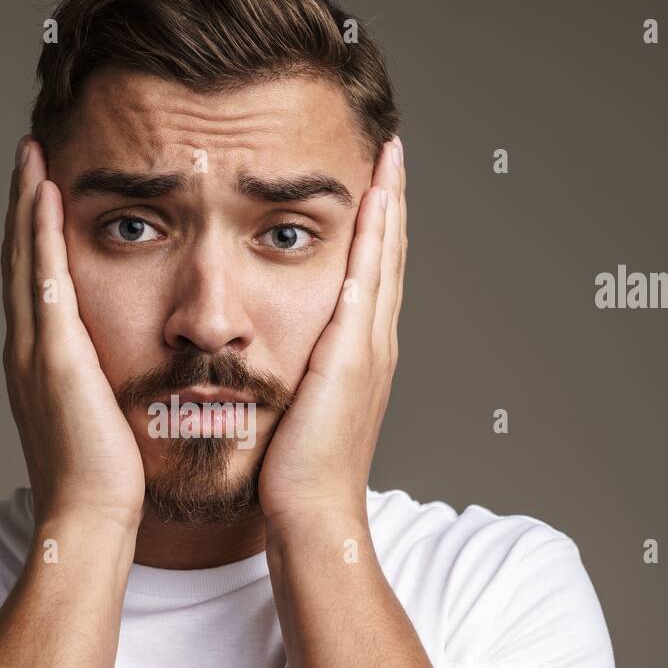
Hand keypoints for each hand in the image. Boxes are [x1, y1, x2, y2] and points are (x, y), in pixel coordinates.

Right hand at [0, 136, 145, 529]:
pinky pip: (44, 280)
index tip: (40, 194)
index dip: (33, 237)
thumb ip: (103, 389)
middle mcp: (26, 352)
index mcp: (38, 366)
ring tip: (31, 156)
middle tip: (27, 156)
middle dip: (21, 206)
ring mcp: (33, 353)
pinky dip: (41, 234)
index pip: (33, 285)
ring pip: (24, 260)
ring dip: (25, 204)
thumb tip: (123, 376)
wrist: (90, 519)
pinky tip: (46, 195)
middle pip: (18, 261)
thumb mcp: (102, 423)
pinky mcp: (54, 358)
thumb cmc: (105, 484)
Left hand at [258, 135, 406, 527]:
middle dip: (391, 201)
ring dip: (389, 206)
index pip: (371, 277)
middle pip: (388, 258)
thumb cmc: (294, 477)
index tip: (374, 183)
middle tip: (392, 150)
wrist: (311, 517)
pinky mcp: (353, 359)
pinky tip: (374, 204)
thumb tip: (275, 359)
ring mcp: (370, 351)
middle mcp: (374, 347)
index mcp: (359, 358)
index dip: (376, 230)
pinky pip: (367, 285)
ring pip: (385, 261)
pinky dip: (375, 242)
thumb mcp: (296, 413)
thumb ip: (295, 378)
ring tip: (390, 157)